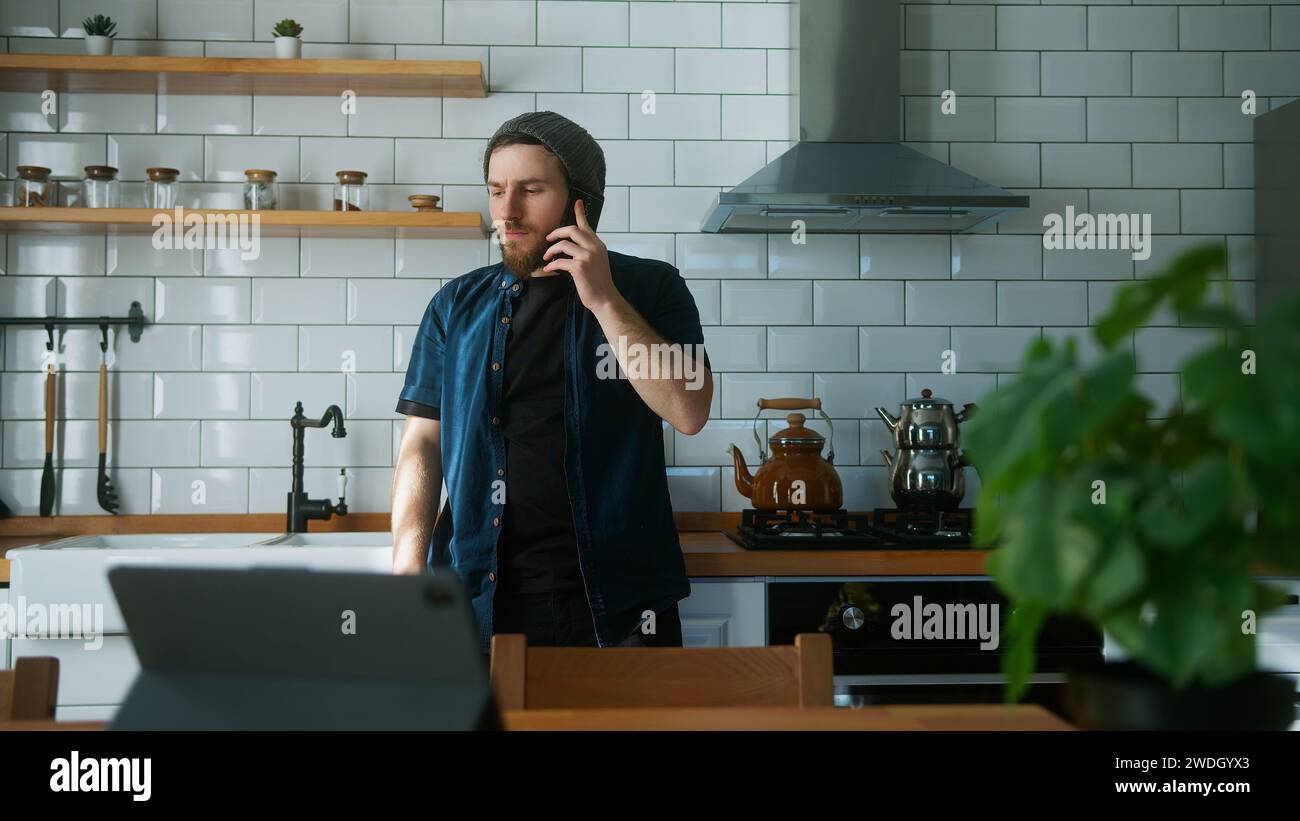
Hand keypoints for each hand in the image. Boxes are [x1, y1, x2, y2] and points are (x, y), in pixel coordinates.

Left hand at [543, 198, 619, 312]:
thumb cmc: (599, 282)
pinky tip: (548, 269)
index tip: (576, 202)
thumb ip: (588, 250)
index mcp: (598, 245)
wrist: (605, 298)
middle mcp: (594, 247)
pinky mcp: (579, 267)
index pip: (587, 225)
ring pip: (563, 245)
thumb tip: (572, 245)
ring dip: (551, 251)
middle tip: (549, 238)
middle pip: (572, 230)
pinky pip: (559, 261)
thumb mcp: (597, 261)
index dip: (580, 212)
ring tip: (547, 257)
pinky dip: (551, 265)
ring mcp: (587, 257)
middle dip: (556, 232)